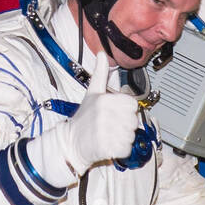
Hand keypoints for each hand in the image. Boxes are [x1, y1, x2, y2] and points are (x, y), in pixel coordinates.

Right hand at [62, 53, 138, 175]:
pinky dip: (121, 150)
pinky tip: (109, 145)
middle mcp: (106, 115)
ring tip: (110, 135)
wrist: (71, 142)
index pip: (132, 105)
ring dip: (123, 138)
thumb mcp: (92, 92)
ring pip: (131, 135)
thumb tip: (101, 54)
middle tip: (112, 126)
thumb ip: (100, 73)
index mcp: (105, 100)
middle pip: (133, 121)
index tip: (116, 113)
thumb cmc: (83, 118)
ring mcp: (106, 132)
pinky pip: (126, 149)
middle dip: (126, 125)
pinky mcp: (107, 148)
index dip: (126, 110)